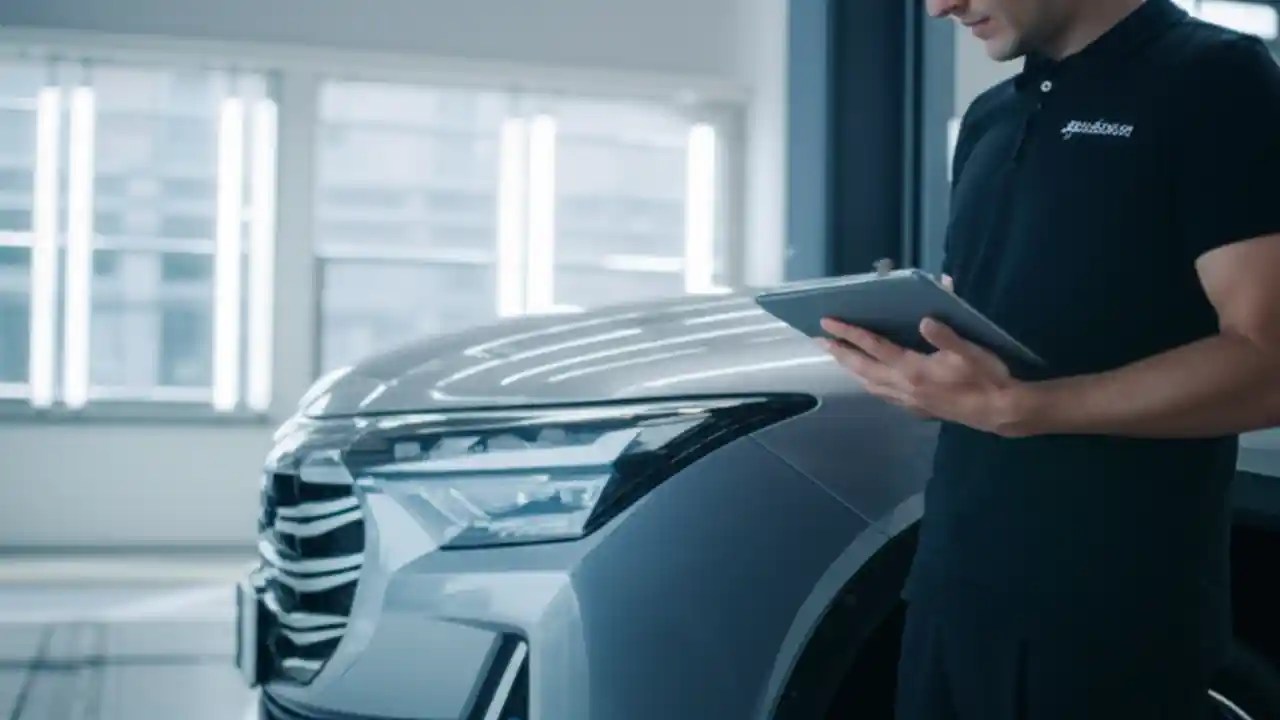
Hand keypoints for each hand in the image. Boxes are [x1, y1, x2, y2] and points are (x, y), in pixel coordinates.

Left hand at [816, 316, 1032, 436]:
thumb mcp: (969, 350)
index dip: (849, 333)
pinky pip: (884, 395)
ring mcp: (909, 400)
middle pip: (863, 367)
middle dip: (841, 352)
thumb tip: (924, 320)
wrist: (1000, 411)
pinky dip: (870, 384)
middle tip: (820, 340)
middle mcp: (904, 386)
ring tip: (838, 357)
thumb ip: (945, 335)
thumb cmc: (986, 377)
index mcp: (913, 369)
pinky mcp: (918, 408)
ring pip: (870, 384)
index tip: (827, 323)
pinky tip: (870, 382)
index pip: (873, 347)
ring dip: (852, 370)